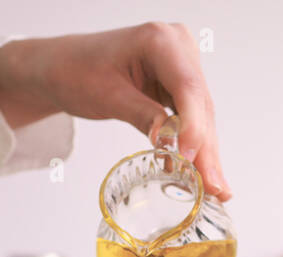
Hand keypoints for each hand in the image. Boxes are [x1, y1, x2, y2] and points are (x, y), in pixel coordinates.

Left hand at [0, 23, 229, 200]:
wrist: (64, 66)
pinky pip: (191, 118)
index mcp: (160, 40)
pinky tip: (203, 175)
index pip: (187, 87)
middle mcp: (179, 47)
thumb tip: (169, 142)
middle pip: (200, 105)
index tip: (191, 159)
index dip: (193, 126)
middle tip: (217, 188)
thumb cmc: (77, 71)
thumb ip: (141, 115)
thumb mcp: (106, 95)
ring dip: (206, 154)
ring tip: (218, 190)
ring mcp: (182, 64)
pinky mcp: (177, 84)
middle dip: (206, 149)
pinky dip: (193, 147)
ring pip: (200, 116)